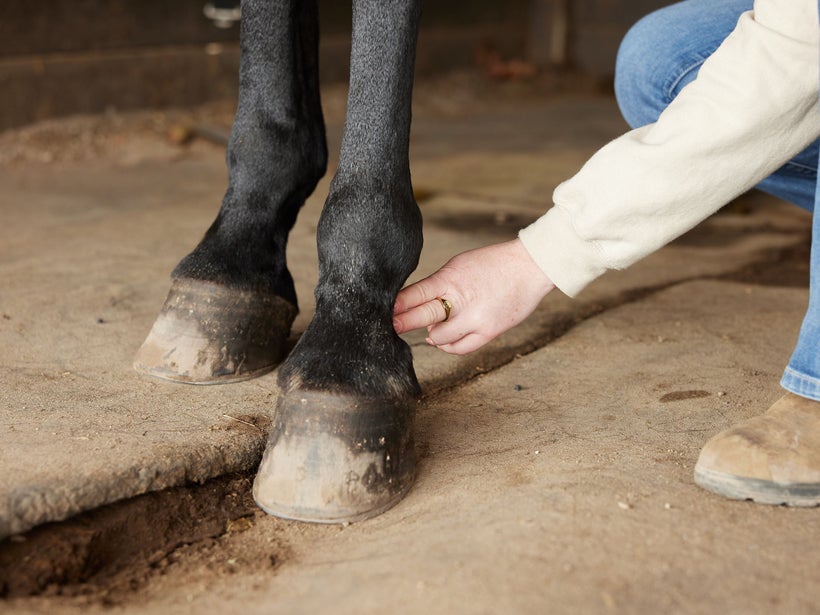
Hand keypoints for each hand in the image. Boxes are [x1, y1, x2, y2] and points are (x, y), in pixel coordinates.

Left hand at [393, 239, 554, 353]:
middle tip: (390, 329)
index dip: (396, 306)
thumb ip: (438, 284)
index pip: (415, 294)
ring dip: (432, 334)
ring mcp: (475, 318)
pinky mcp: (489, 332)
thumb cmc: (491, 264)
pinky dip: (447, 346)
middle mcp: (461, 300)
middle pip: (424, 317)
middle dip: (403, 323)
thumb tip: (415, 304)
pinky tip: (442, 340)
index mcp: (450, 278)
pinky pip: (460, 348)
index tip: (382, 313)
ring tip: (432, 327)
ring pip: (440, 338)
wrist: (529, 268)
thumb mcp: (459, 265)